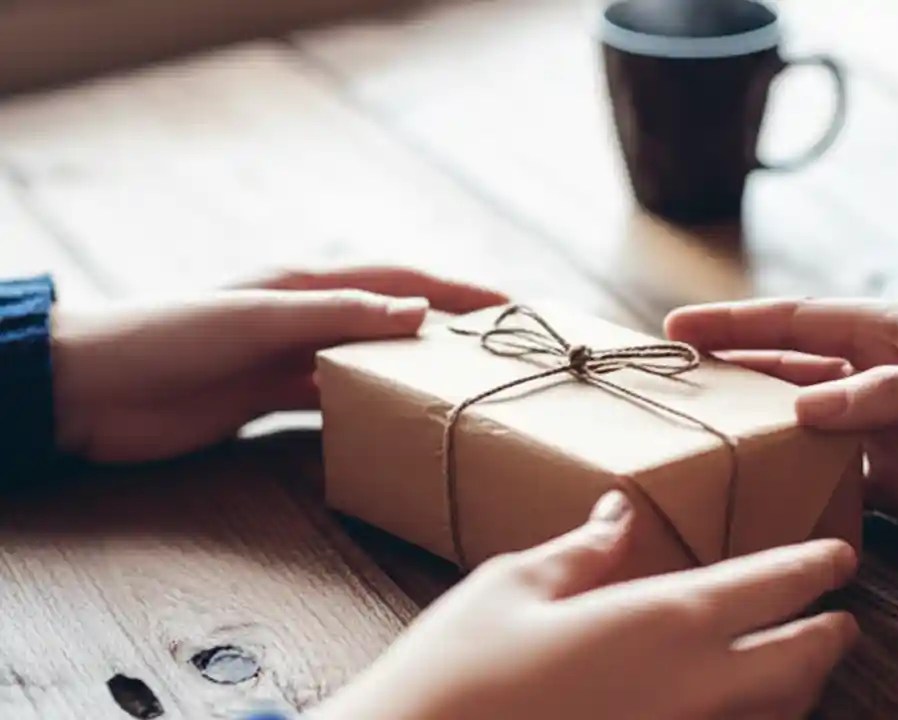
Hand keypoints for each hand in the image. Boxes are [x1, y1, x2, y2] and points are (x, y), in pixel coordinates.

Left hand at [52, 266, 506, 463]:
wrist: (92, 389)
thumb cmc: (171, 336)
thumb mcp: (260, 319)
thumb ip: (338, 315)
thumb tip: (419, 313)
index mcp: (306, 282)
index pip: (398, 279)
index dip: (454, 289)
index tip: (507, 304)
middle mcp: (304, 316)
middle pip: (390, 319)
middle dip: (443, 329)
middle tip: (495, 351)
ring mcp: (287, 359)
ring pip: (368, 361)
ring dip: (410, 371)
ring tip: (460, 388)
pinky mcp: (266, 399)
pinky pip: (334, 400)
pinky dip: (368, 407)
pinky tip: (395, 423)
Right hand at [312, 492, 858, 719]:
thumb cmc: (457, 674)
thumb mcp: (515, 587)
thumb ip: (584, 551)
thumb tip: (619, 513)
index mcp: (663, 622)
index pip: (768, 586)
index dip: (813, 567)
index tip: (841, 555)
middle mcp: (695, 690)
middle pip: (800, 662)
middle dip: (829, 635)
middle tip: (841, 616)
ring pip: (781, 715)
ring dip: (803, 686)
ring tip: (802, 662)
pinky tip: (739, 712)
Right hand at [666, 299, 897, 561]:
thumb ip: (891, 396)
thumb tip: (803, 411)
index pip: (800, 321)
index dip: (737, 324)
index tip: (677, 328)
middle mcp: (880, 378)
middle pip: (786, 369)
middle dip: (729, 370)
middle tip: (666, 382)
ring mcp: (885, 432)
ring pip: (798, 425)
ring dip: (751, 428)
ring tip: (692, 437)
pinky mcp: (896, 483)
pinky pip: (827, 479)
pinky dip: (790, 483)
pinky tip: (754, 492)